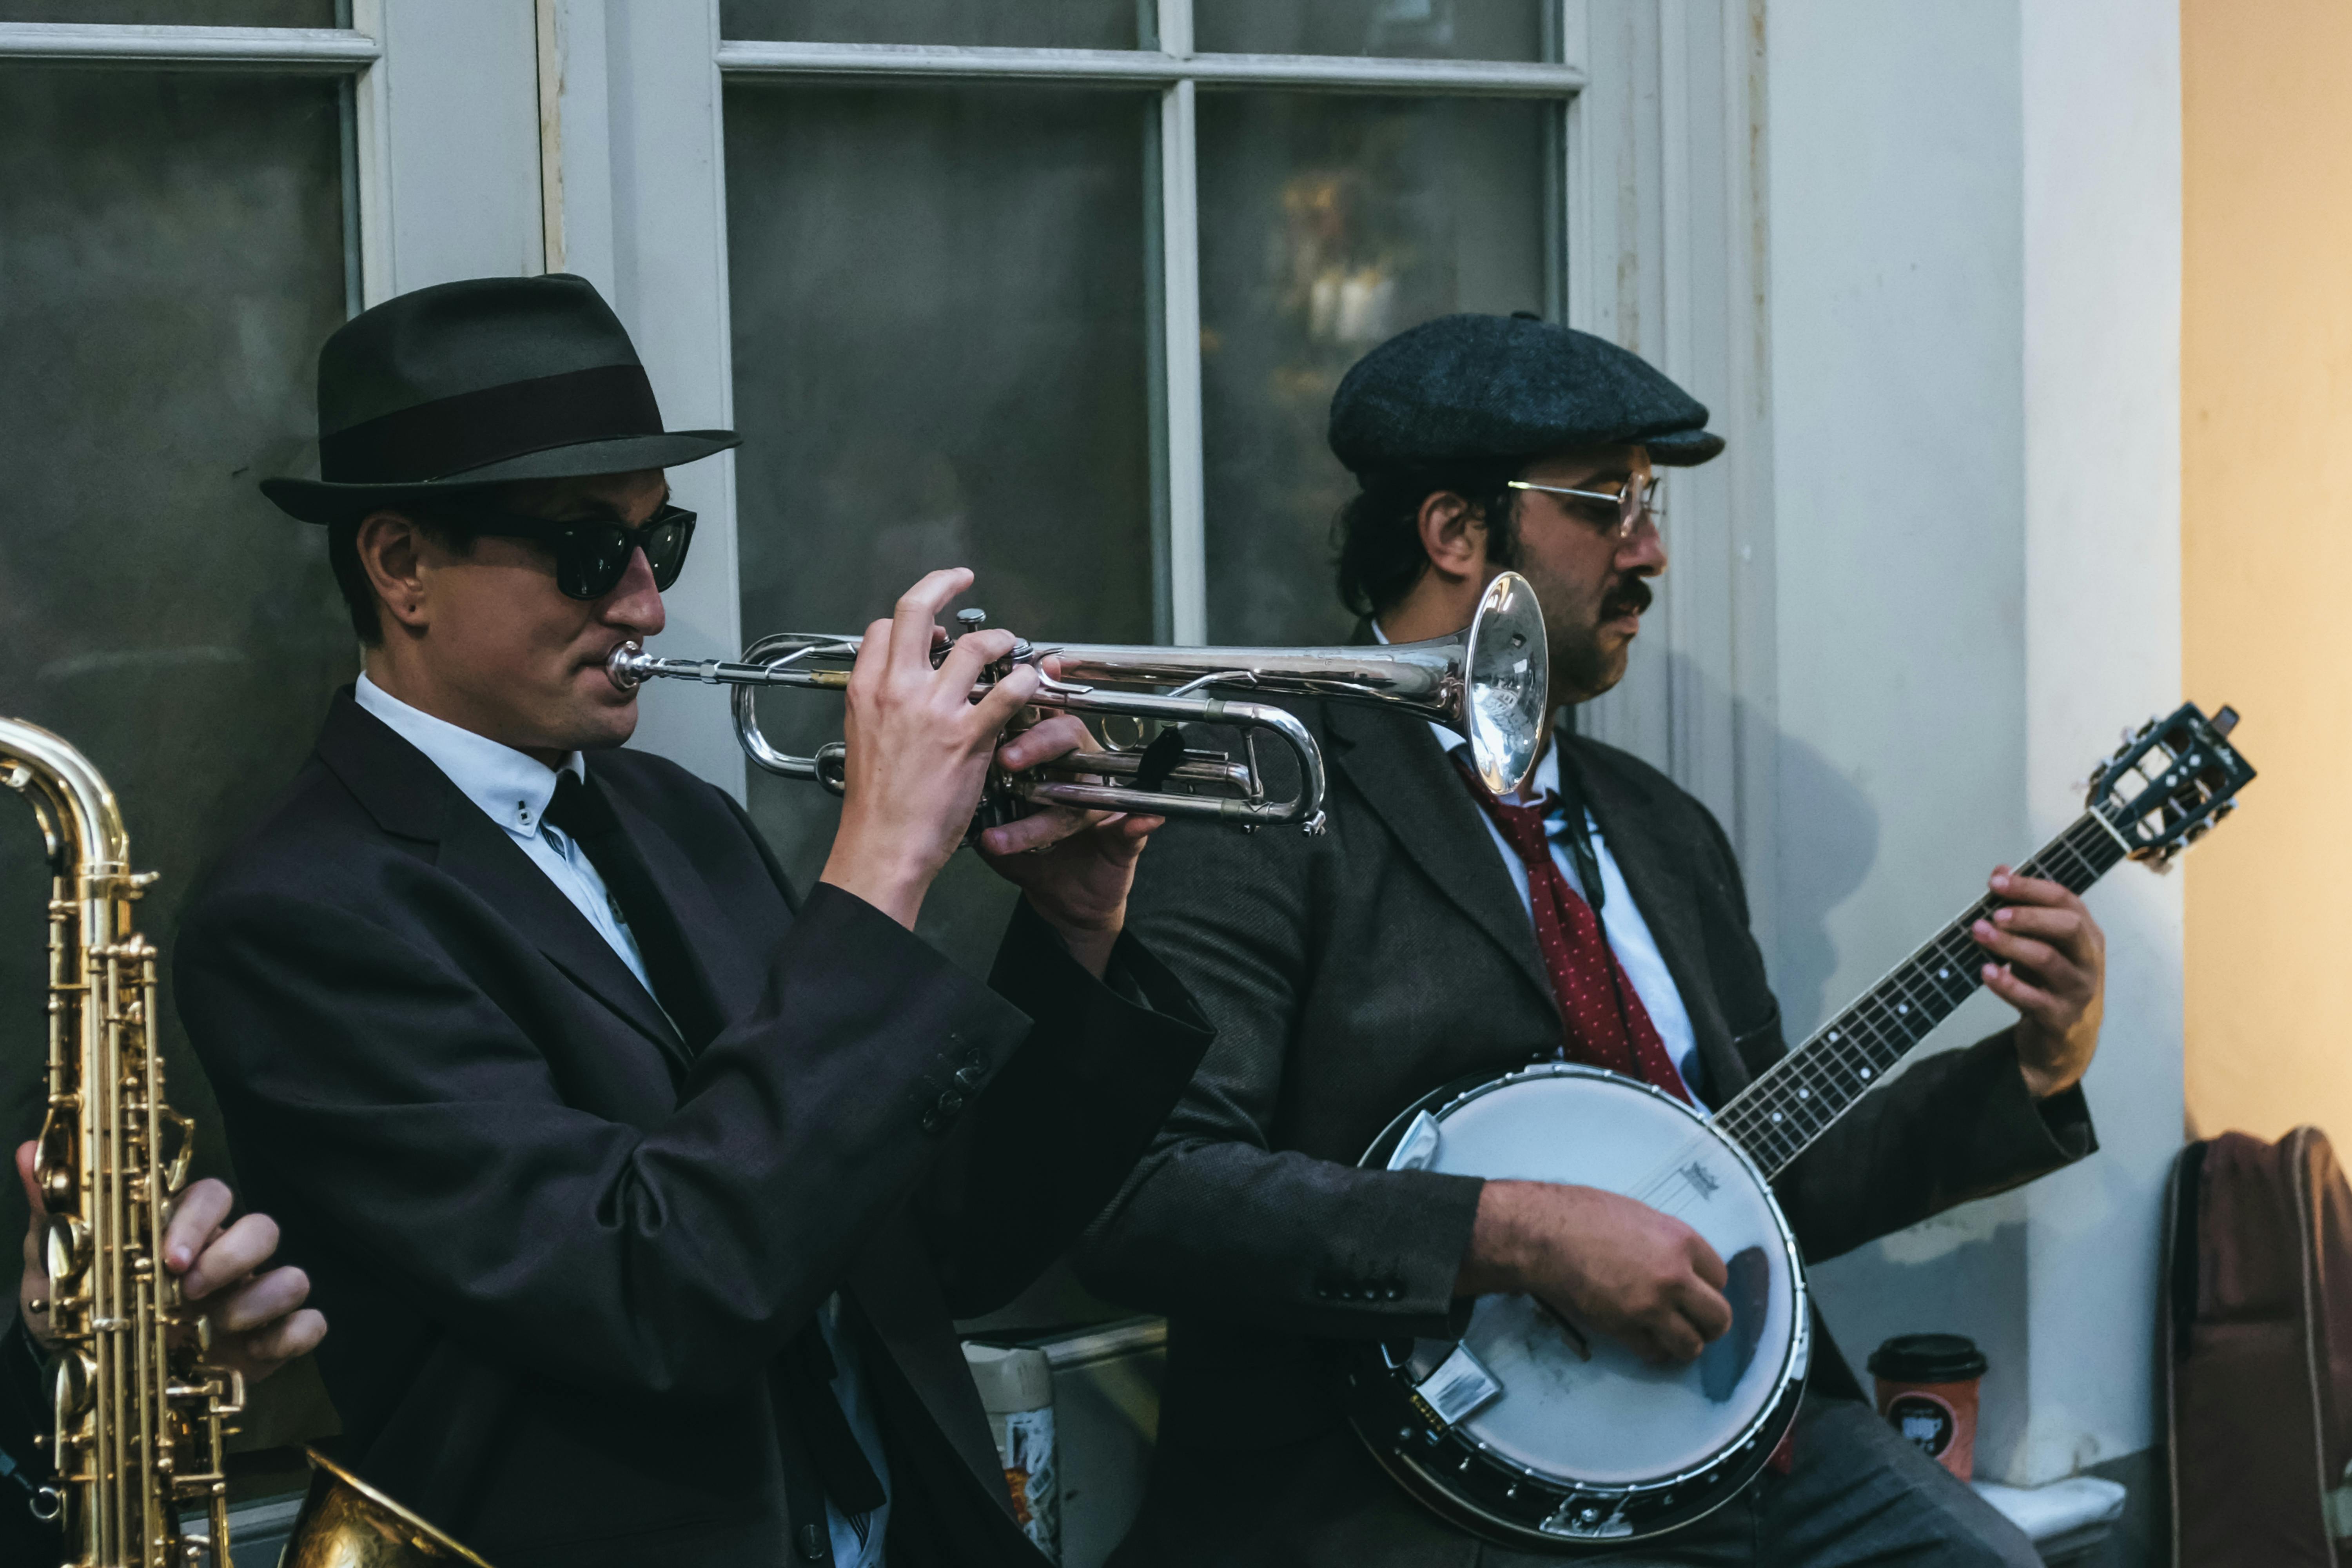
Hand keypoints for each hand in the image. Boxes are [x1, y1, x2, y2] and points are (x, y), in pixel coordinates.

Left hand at [16, 1141, 324, 1381]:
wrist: (89, 1382)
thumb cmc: (81, 1314)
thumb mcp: (55, 1266)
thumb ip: (50, 1213)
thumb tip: (27, 1151)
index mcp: (182, 1232)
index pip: (214, 1196)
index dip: (201, 1220)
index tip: (169, 1259)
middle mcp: (226, 1258)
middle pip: (265, 1227)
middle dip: (233, 1258)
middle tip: (188, 1293)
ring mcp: (253, 1298)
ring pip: (294, 1275)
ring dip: (260, 1300)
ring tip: (216, 1330)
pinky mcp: (271, 1339)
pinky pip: (311, 1324)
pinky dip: (294, 1334)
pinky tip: (257, 1352)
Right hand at [818, 569, 1038, 928]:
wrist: (882, 846)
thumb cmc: (876, 805)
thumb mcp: (864, 739)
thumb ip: (882, 704)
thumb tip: (906, 682)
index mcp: (866, 691)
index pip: (884, 628)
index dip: (911, 618)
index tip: (931, 625)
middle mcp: (897, 691)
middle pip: (917, 610)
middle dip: (942, 584)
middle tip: (962, 577)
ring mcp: (933, 711)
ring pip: (972, 645)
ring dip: (997, 638)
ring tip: (1009, 645)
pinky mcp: (967, 737)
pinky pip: (1006, 692)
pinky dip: (1024, 681)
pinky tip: (1030, 682)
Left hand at [976, 708, 1162, 977]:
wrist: (1062, 901)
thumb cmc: (1031, 856)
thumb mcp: (995, 827)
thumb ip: (975, 800)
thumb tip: (943, 775)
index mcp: (1044, 759)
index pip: (1037, 719)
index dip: (1029, 697)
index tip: (1013, 682)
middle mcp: (1076, 770)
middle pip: (1065, 736)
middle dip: (1036, 743)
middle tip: (1006, 758)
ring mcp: (1101, 800)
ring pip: (1087, 784)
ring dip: (1059, 796)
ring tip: (1030, 804)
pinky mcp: (1124, 835)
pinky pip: (1135, 824)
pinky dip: (1139, 822)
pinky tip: (1142, 819)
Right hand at [1456, 1179, 1729, 1363]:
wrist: (1541, 1234)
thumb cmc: (1581, 1215)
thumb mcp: (1639, 1216)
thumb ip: (1668, 1243)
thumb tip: (1682, 1264)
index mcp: (1681, 1240)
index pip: (1721, 1276)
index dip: (1707, 1285)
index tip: (1696, 1289)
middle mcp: (1674, 1276)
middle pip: (1718, 1317)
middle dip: (1708, 1323)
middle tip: (1695, 1322)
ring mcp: (1651, 1306)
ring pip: (1692, 1345)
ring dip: (1684, 1343)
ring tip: (1670, 1335)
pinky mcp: (1624, 1328)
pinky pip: (1654, 1353)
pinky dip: (1652, 1351)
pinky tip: (1643, 1338)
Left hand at [1970, 866, 2104, 1097]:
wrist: (2068, 1040)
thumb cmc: (2050, 980)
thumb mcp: (2042, 943)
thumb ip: (2023, 907)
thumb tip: (2000, 870)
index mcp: (2086, 933)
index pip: (2065, 900)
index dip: (2030, 887)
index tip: (1995, 880)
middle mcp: (2088, 958)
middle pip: (2068, 926)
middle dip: (2028, 915)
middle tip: (1993, 913)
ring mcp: (2077, 989)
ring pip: (2048, 960)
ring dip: (2010, 945)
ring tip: (1979, 934)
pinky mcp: (2060, 1018)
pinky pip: (2033, 999)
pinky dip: (2007, 984)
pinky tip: (1985, 972)